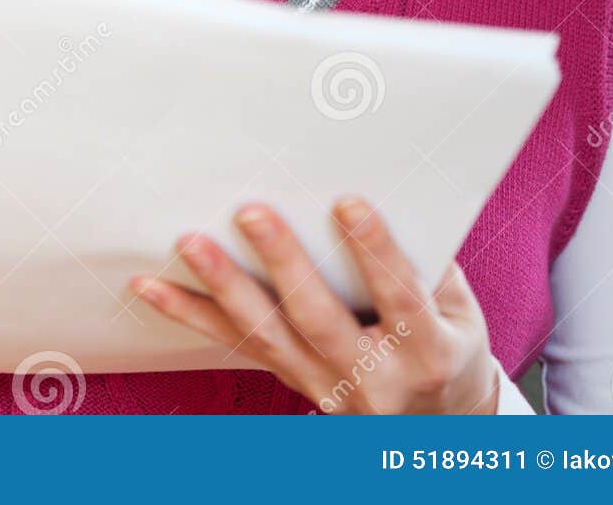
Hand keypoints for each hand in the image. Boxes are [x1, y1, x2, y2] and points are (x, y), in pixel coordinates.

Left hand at [129, 195, 498, 414]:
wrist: (439, 429)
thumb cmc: (450, 346)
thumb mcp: (461, 310)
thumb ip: (429, 260)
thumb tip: (397, 184)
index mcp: (426, 351)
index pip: (398, 298)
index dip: (374, 250)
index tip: (347, 202)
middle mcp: (372, 378)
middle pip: (319, 319)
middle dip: (284, 264)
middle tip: (253, 212)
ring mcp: (325, 386)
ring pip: (268, 336)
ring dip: (224, 287)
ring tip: (190, 244)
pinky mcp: (291, 381)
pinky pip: (236, 345)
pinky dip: (190, 314)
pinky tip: (152, 286)